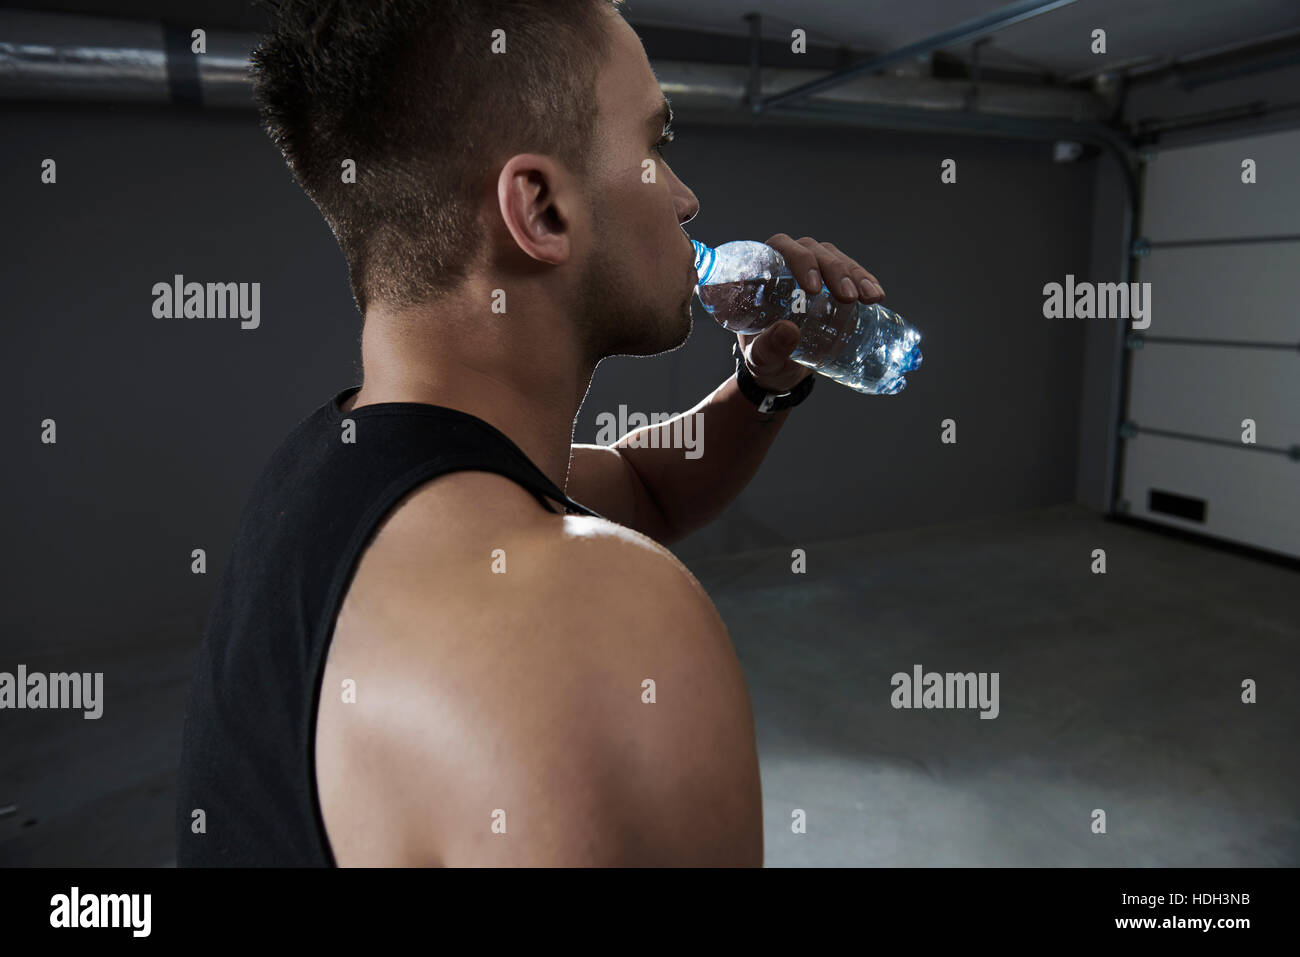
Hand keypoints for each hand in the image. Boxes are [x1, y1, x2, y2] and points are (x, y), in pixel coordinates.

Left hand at [736, 233, 885, 392]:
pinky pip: (852, 274)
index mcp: (764, 274)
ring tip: (868, 298)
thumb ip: (767, 349)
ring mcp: (814, 273)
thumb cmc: (764, 358)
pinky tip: (876, 296)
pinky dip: (866, 282)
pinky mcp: (834, 286)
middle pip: (813, 251)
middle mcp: (789, 266)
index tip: (813, 288)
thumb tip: (788, 331)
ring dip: (854, 275)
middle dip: (834, 270)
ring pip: (835, 259)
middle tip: (847, 297)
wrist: (782, 371)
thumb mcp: (761, 359)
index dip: (799, 259)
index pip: (781, 248)